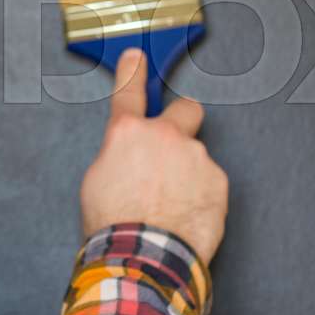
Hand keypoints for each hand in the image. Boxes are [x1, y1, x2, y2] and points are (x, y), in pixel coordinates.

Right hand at [78, 47, 228, 265]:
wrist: (143, 257)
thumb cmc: (113, 224)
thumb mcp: (96, 182)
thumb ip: (117, 157)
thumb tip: (129, 156)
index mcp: (127, 133)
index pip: (128, 91)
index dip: (132, 71)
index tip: (136, 57)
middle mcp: (165, 137)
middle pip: (186, 110)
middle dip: (182, 121)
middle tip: (173, 148)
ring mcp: (197, 158)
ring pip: (196, 156)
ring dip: (188, 172)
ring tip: (172, 206)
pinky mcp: (218, 182)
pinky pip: (210, 182)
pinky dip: (201, 196)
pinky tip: (187, 217)